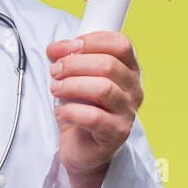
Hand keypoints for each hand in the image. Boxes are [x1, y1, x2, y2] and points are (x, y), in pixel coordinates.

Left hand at [45, 31, 143, 180]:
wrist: (81, 147)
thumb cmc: (81, 108)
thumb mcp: (72, 78)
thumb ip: (65, 58)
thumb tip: (54, 48)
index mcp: (127, 71)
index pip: (121, 44)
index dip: (93, 40)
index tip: (71, 46)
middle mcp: (133, 90)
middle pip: (108, 65)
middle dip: (74, 64)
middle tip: (55, 71)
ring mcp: (128, 113)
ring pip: (103, 89)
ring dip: (71, 85)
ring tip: (55, 89)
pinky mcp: (116, 133)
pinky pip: (94, 118)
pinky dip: (71, 111)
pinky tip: (62, 111)